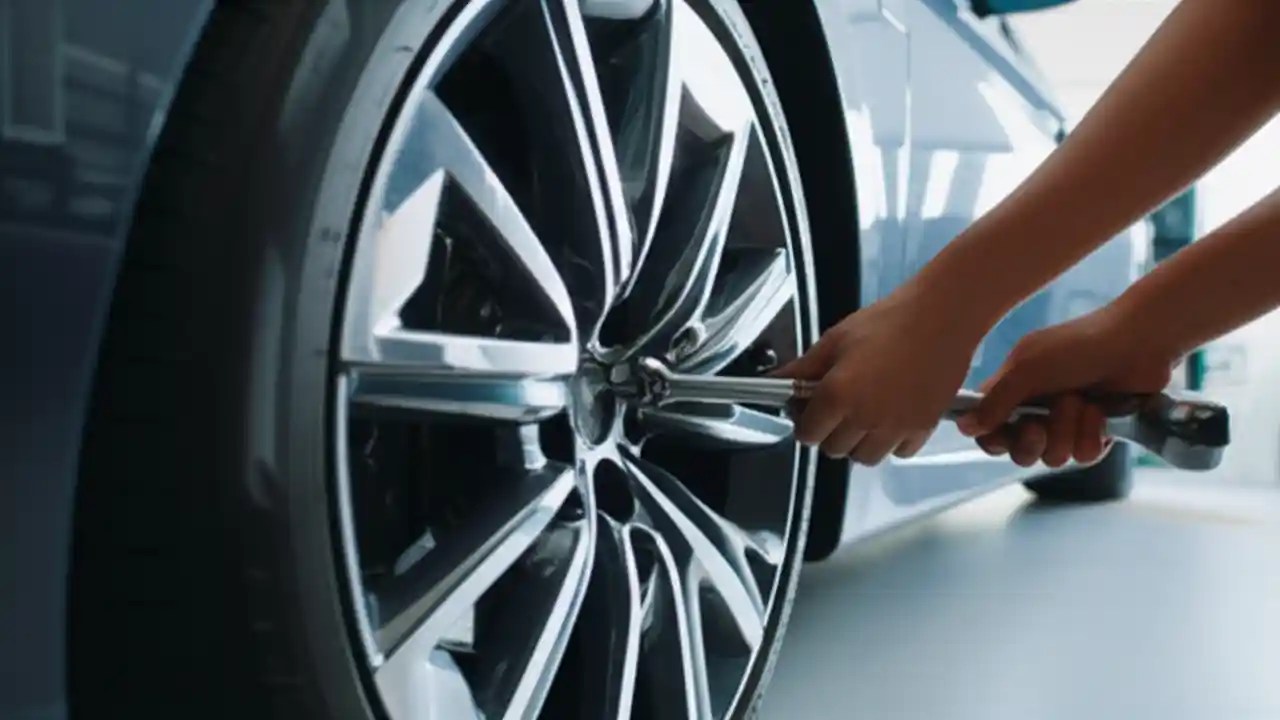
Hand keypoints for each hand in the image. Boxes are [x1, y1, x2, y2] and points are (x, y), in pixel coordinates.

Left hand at [775, 287, 983, 463]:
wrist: (941, 317)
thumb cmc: (887, 322)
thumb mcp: (836, 340)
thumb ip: (803, 369)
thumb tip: (775, 382)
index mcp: (838, 395)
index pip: (807, 434)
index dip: (804, 422)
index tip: (808, 411)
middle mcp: (865, 418)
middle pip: (833, 449)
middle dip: (829, 432)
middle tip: (836, 409)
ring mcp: (896, 427)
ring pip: (865, 457)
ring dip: (858, 442)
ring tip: (863, 415)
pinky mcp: (924, 429)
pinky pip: (899, 452)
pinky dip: (892, 442)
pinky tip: (891, 417)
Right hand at [957, 307, 1172, 467]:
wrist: (1138, 343)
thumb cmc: (1078, 347)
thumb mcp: (1027, 368)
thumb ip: (995, 401)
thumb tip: (964, 428)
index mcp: (1014, 390)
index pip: (989, 428)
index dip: (992, 439)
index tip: (1002, 435)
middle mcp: (1037, 409)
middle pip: (1019, 452)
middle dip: (1032, 442)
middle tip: (1040, 425)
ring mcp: (1068, 423)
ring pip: (1054, 457)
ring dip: (1067, 431)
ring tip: (1081, 403)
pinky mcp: (1097, 432)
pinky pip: (1084, 456)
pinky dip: (1092, 436)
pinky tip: (1101, 413)